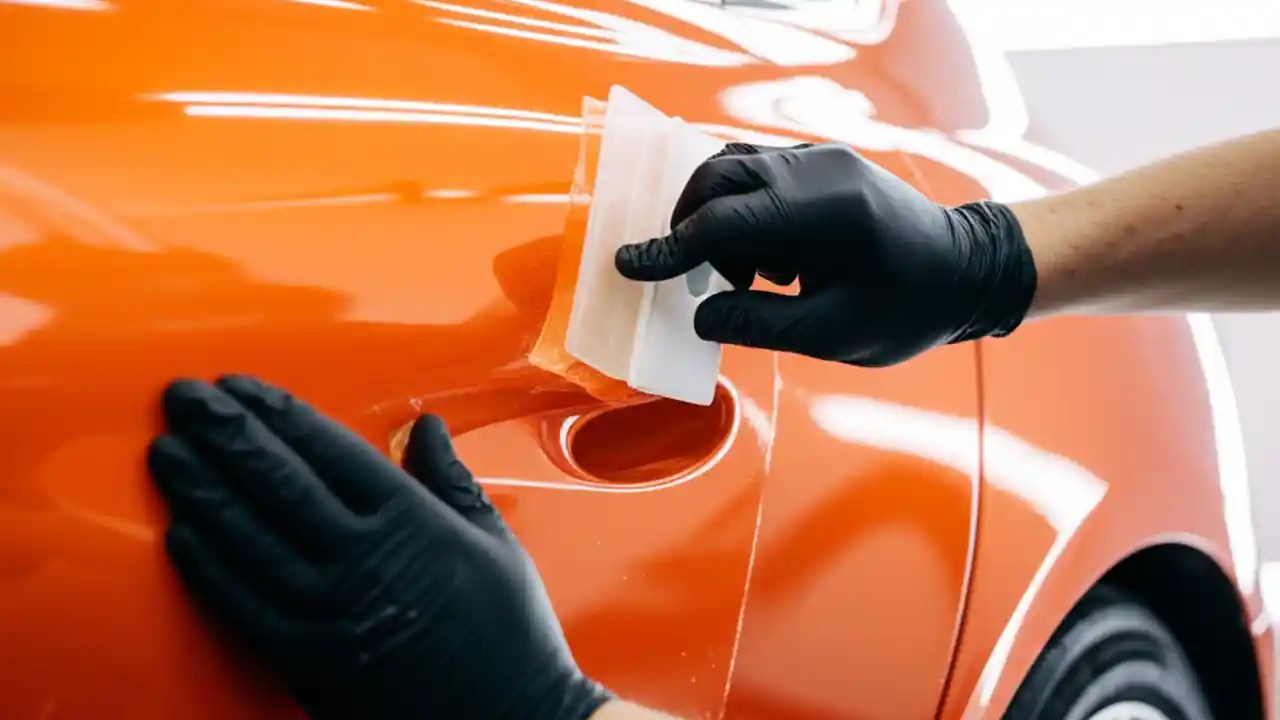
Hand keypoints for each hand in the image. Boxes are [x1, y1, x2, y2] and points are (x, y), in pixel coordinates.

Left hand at [148, 376, 610, 719]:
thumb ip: (452, 479)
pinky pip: (242, 604)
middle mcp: (361, 557)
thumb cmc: (508, 634)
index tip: (241, 387)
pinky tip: (182, 534)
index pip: (325, 447)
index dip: (275, 412)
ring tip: (167, 452)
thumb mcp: (494, 541)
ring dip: (200, 488)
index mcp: (410, 519)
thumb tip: (429, 428)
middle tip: (185, 398)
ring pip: (245, 536)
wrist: (507, 719)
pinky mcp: (307, 659)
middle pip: (275, 480)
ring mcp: (328, 609)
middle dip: (223, 432)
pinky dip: (207, 567)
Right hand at [614, 143, 1036, 365]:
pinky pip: (760, 172)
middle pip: (717, 176)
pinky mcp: (823, 162)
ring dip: (719, 219)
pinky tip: (774, 259)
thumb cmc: (908, 309)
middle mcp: (818, 169)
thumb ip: (760, 325)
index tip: (629, 266)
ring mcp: (821, 158)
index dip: (669, 248)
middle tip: (697, 280)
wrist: (968, 270)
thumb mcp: (834, 335)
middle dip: (688, 226)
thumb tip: (700, 318)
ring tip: (753, 276)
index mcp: (823, 212)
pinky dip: (745, 212)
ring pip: (734, 167)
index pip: (721, 221)